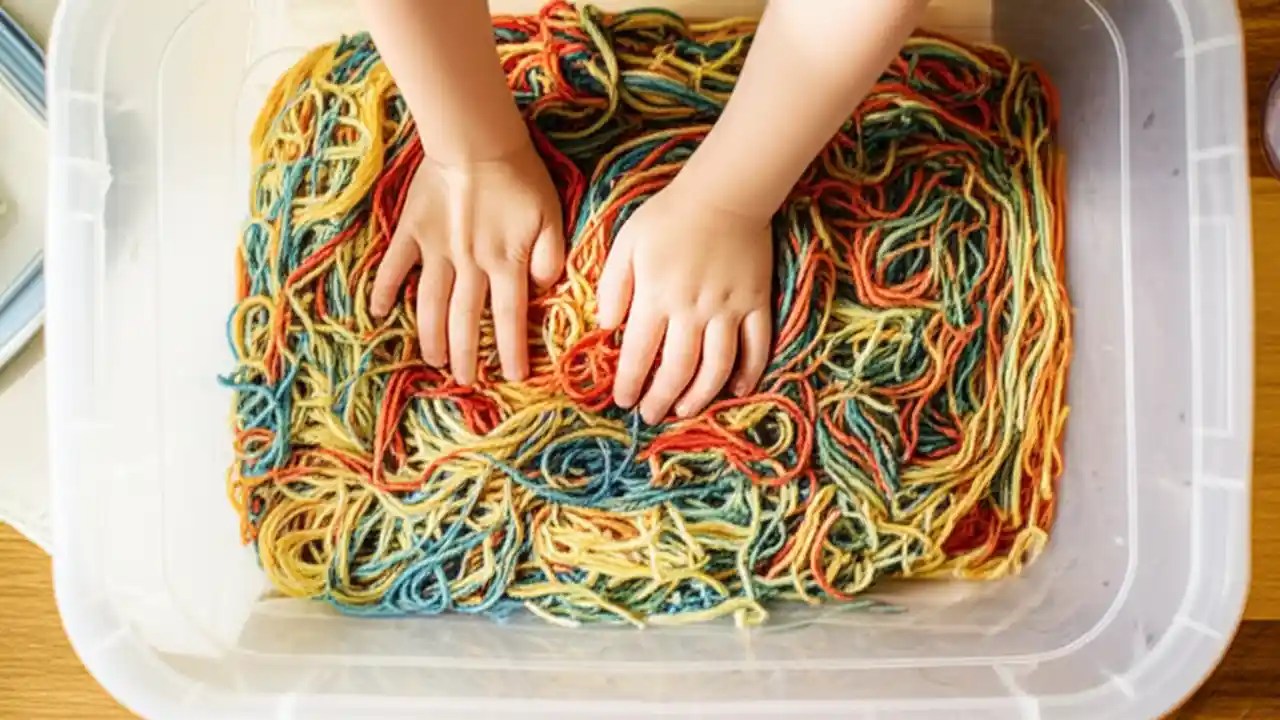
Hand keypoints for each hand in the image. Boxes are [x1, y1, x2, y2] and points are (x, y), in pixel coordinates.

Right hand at [371, 143, 564, 383]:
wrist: (477, 139)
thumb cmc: (521, 176)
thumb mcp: (551, 215)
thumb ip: (551, 256)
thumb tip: (543, 289)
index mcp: (506, 261)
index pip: (509, 316)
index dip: (511, 349)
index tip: (513, 377)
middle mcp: (470, 263)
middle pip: (466, 319)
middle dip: (467, 355)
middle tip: (467, 380)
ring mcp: (437, 249)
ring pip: (431, 303)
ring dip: (431, 336)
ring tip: (434, 361)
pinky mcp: (412, 231)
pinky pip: (394, 265)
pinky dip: (384, 289)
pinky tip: (378, 313)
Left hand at [597, 187, 772, 423]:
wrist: (726, 192)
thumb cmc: (669, 216)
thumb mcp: (626, 243)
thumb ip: (613, 286)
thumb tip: (605, 327)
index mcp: (657, 295)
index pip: (639, 352)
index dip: (629, 382)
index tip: (621, 400)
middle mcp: (693, 309)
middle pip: (678, 368)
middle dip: (661, 398)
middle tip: (649, 415)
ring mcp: (729, 309)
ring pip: (717, 366)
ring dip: (700, 395)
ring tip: (685, 410)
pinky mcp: (756, 303)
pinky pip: (756, 346)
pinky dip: (749, 372)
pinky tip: (736, 390)